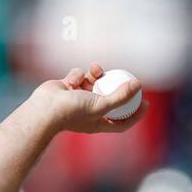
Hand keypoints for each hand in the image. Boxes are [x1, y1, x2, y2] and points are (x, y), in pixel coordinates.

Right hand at [30, 62, 149, 134]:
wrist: (45, 108)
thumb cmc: (73, 111)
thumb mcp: (102, 104)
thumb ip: (121, 96)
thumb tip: (138, 85)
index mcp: (99, 122)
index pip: (122, 121)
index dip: (136, 113)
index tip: (146, 102)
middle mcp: (89, 112)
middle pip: (109, 98)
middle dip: (116, 86)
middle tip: (126, 76)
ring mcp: (78, 99)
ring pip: (94, 82)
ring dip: (95, 74)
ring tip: (95, 69)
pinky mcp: (68, 87)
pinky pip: (79, 76)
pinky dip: (78, 75)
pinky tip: (72, 80)